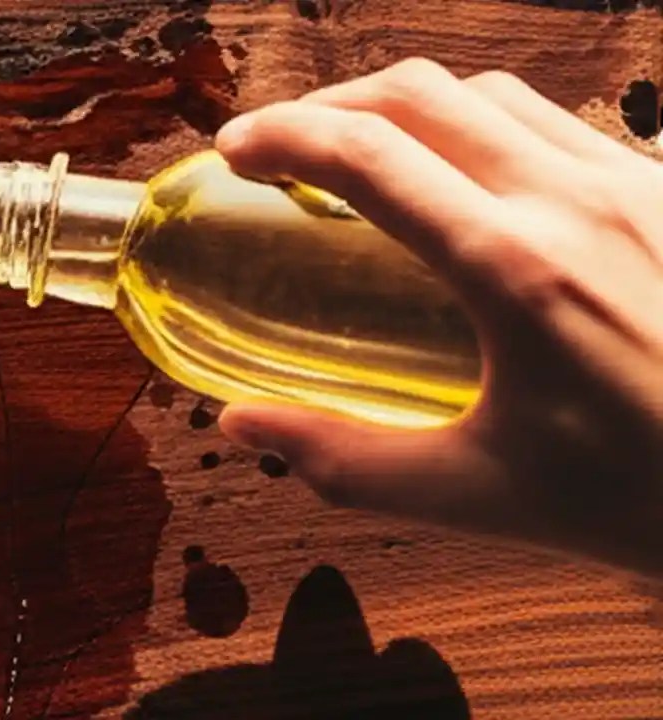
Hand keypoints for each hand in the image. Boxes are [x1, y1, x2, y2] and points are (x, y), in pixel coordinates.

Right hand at [214, 58, 662, 577]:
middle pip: (423, 92)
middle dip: (333, 103)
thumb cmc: (648, 498)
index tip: (235, 151)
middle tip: (284, 145)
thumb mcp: (481, 494)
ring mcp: (637, 184)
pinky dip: (487, 125)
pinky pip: (560, 122)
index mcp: (515, 269)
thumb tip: (246, 430)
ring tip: (366, 150)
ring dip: (410, 104)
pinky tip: (473, 179)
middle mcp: (576, 200)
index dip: (284, 138)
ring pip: (495, 91)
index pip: (369, 157)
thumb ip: (346, 461)